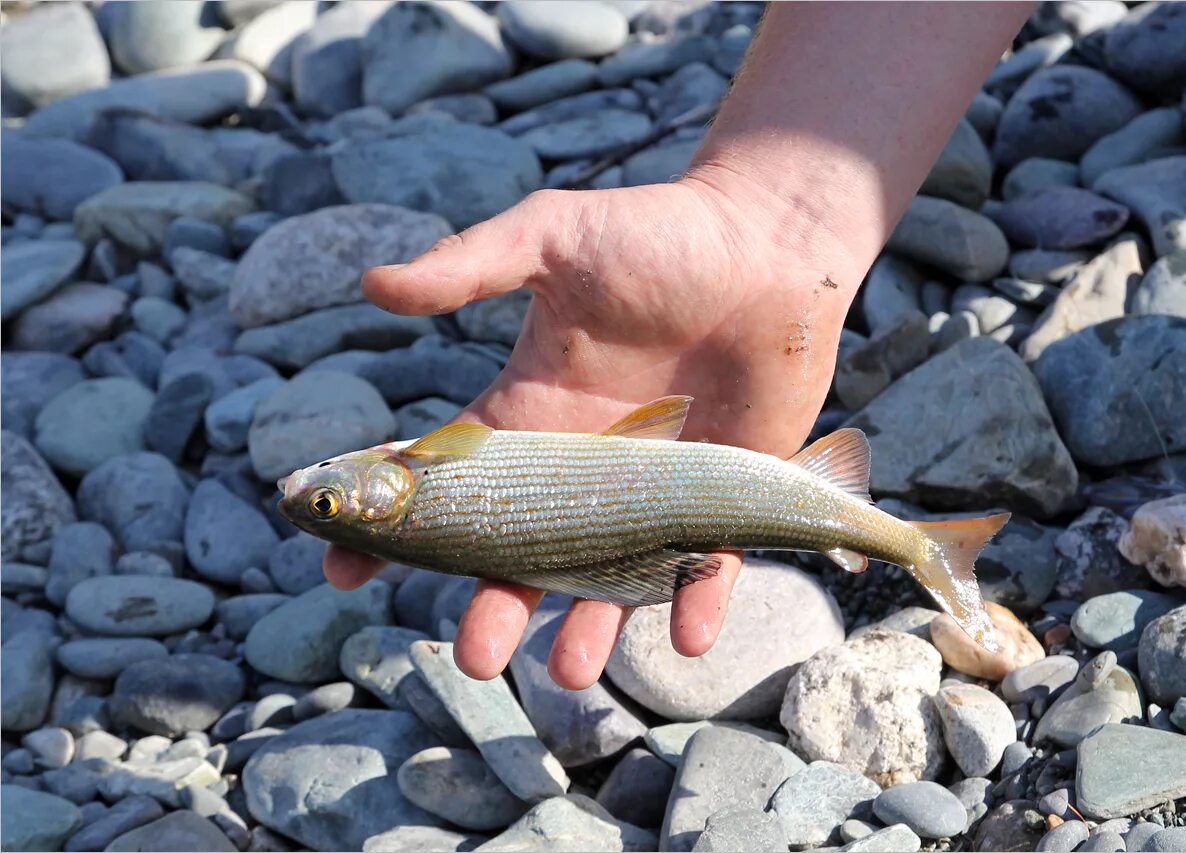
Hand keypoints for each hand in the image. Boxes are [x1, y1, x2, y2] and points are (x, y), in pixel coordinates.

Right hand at [322, 171, 862, 688]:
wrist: (767, 243)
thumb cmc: (657, 234)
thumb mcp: (552, 236)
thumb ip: (470, 265)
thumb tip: (371, 282)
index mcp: (529, 412)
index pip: (448, 482)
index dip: (395, 525)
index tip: (341, 567)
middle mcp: (580, 466)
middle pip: (522, 554)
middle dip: (494, 605)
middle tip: (472, 656)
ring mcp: (651, 488)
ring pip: (609, 578)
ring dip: (588, 628)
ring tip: (566, 671)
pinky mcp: (723, 495)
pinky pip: (707, 564)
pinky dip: (697, 601)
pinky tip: (686, 636)